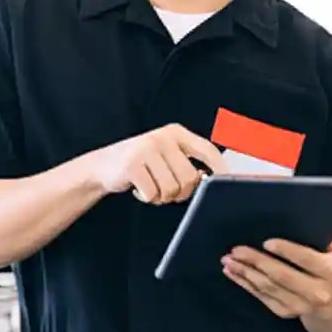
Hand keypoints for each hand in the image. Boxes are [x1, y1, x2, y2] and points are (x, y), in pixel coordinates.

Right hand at [90, 124, 226, 203]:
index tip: (228, 184)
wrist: (103, 166)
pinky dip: (146, 197)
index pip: (207, 151)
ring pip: (172, 189)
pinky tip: (138, 188)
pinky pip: (152, 194)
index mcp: (176, 133)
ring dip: (162, 196)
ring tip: (150, 185)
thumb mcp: (166, 156)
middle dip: (180, 192)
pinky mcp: (132, 164)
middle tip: (165, 188)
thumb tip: (210, 180)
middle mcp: (163, 138)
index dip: (221, 169)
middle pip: (190, 178)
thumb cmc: (141, 164)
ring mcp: (147, 149)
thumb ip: (187, 164)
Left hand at [222, 232, 331, 318]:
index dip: (287, 251)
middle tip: (236, 250)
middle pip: (282, 275)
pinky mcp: (286, 312)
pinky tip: (232, 272)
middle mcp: (317, 293)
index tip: (267, 242)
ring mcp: (300, 306)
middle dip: (257, 261)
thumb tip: (318, 226)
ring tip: (228, 260)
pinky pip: (261, 297)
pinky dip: (245, 284)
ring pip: (268, 287)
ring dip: (245, 273)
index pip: (308, 260)